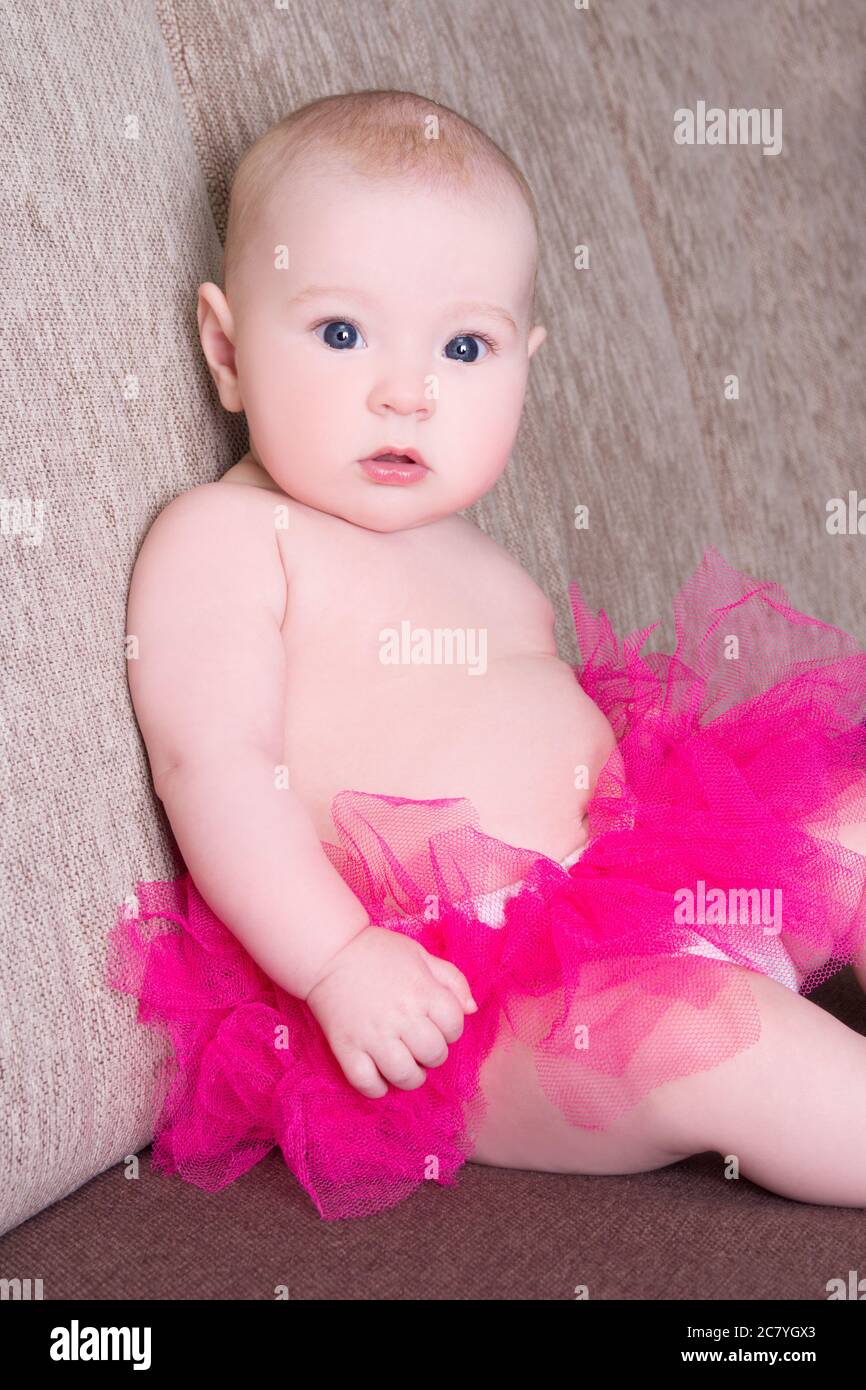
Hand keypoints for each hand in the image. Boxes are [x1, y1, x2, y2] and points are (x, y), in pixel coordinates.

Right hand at [304, 924, 477, 1097]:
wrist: (329, 951)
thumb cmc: (379, 951)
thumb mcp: (421, 954)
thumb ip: (452, 979)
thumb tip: (471, 1009)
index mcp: (422, 992)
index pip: (454, 1026)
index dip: (451, 1028)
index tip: (437, 1023)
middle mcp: (401, 1017)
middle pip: (434, 1055)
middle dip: (433, 1054)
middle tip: (420, 1045)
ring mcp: (372, 1036)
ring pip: (404, 1076)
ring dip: (411, 1076)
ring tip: (405, 1065)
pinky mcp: (347, 1048)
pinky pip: (367, 1084)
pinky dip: (377, 1088)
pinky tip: (380, 1075)